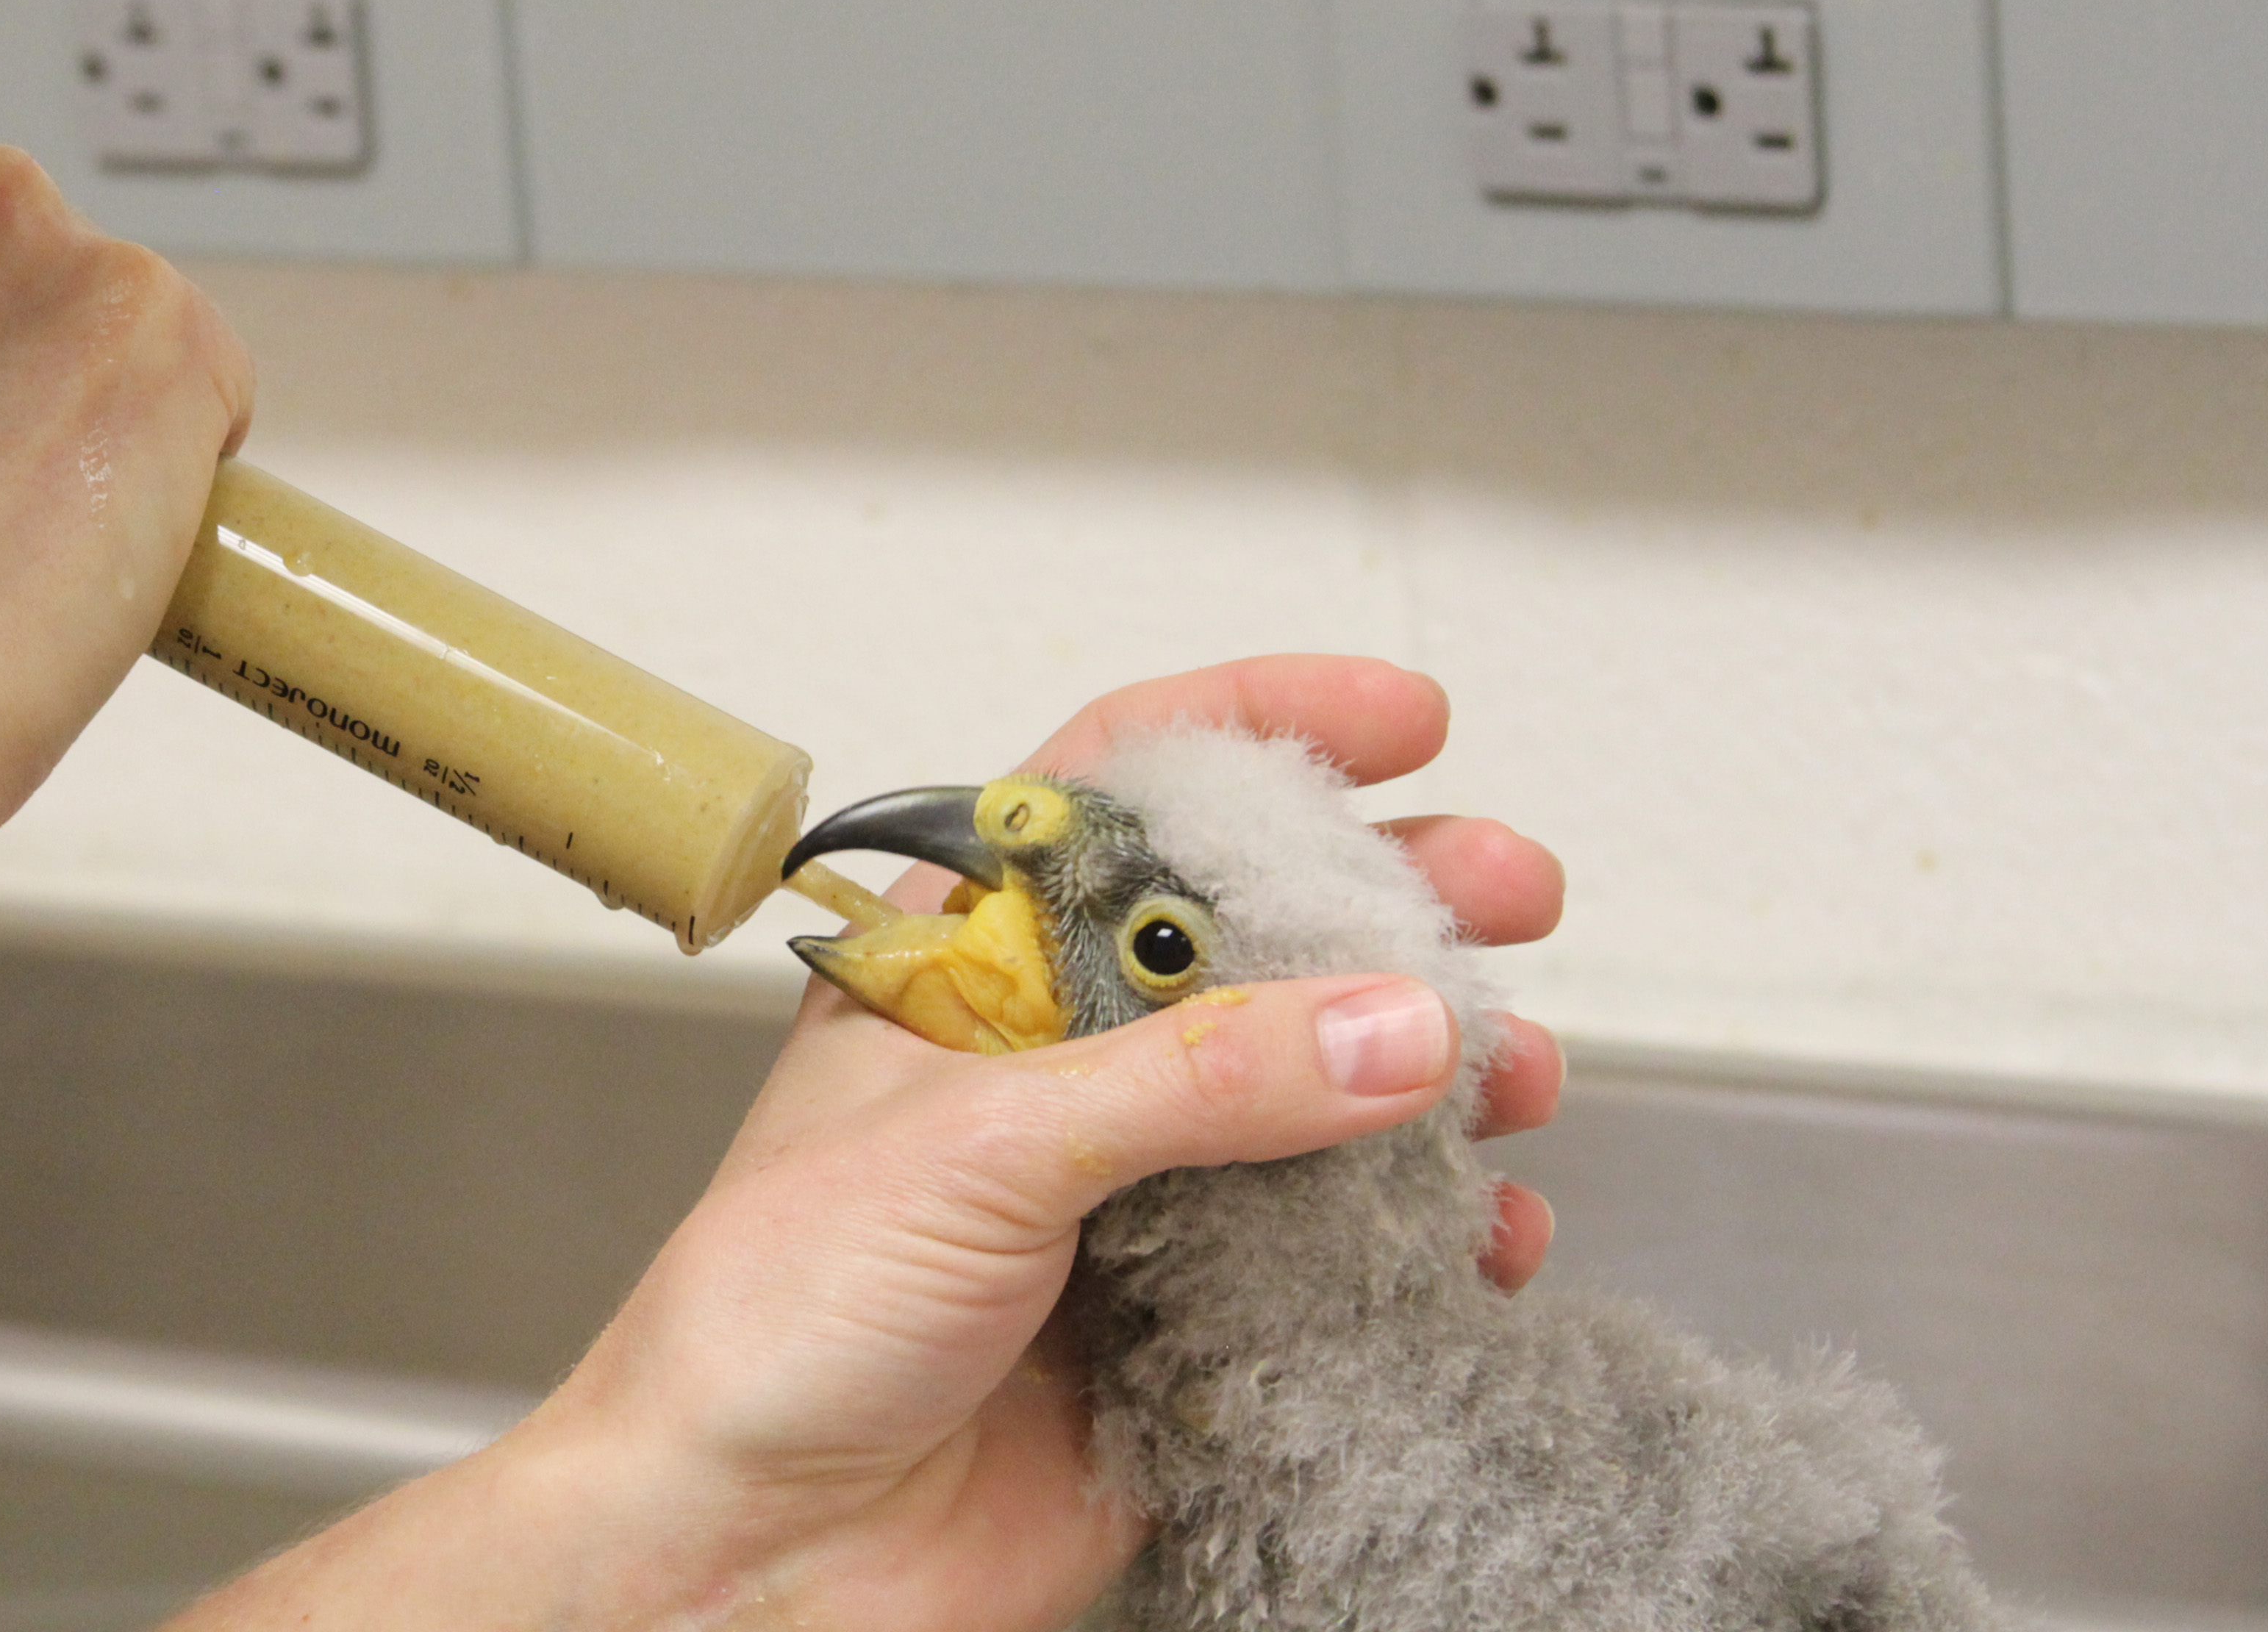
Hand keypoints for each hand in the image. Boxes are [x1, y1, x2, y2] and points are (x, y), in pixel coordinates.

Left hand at [508, 657, 1564, 1631]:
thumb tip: (1394, 1017)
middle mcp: (1056, 1068)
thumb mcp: (977, 1149)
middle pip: (1254, 935)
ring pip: (1320, 1095)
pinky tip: (1487, 1232)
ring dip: (1436, 1071)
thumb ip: (1199, 1080)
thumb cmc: (767, 1325)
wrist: (748, 1558)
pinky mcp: (1186, 1332)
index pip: (1118, 791)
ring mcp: (1130, 1199)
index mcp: (966, 970)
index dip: (1260, 732)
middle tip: (1512, 890)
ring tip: (1519, 1072)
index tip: (1402, 719)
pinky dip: (1430, 1240)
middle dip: (1394, 900)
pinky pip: (1340, 1262)